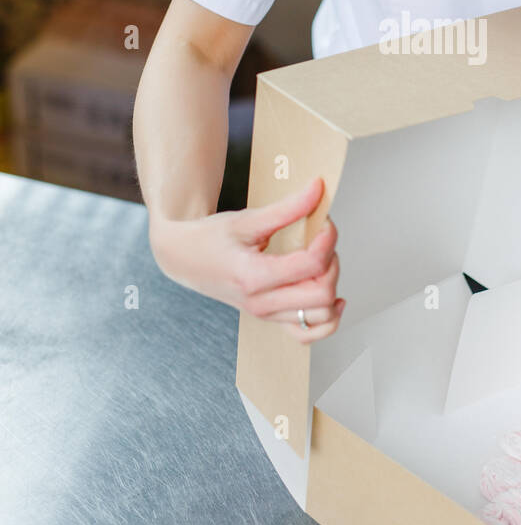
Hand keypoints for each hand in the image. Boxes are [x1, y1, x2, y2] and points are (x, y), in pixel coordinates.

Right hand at [149, 176, 344, 343]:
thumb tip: (318, 190)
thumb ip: (287, 208)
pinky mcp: (271, 318)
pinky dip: (327, 319)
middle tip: (321, 240)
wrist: (184, 258)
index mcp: (254, 277)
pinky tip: (332, 297)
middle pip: (322, 293)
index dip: (328, 238)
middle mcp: (262, 303)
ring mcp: (267, 315)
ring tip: (320, 261)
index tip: (324, 221)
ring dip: (331, 285)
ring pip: (321, 316)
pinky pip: (308, 334)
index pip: (311, 264)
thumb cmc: (209, 239)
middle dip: (331, 261)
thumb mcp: (246, 219)